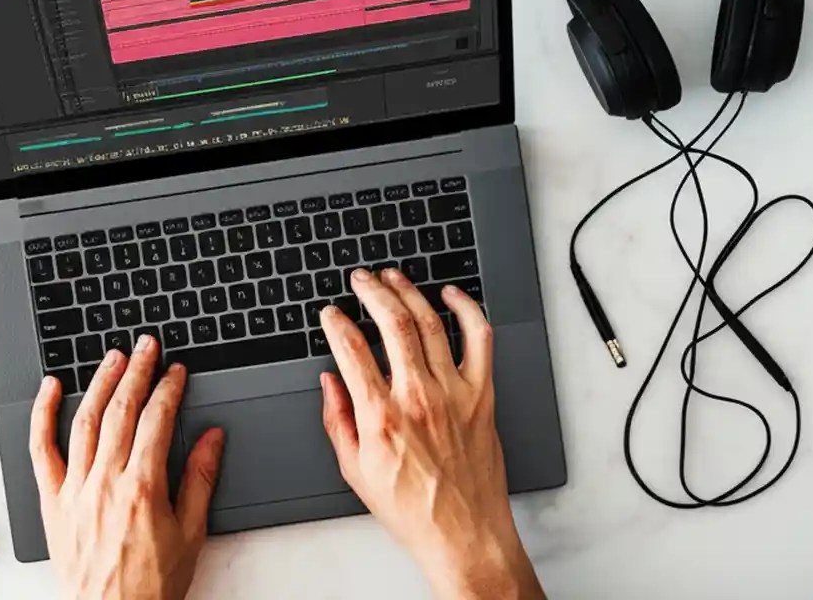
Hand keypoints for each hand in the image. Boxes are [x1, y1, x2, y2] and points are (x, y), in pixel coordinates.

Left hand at [29, 335, 224, 599]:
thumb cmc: (150, 585)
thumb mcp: (190, 533)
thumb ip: (200, 479)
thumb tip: (212, 438)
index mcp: (142, 488)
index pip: (157, 421)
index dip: (169, 390)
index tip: (177, 372)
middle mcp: (105, 483)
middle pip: (121, 411)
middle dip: (138, 373)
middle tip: (147, 347)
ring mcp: (74, 490)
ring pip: (84, 421)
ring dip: (100, 383)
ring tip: (113, 359)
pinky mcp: (52, 501)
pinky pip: (41, 449)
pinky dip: (43, 414)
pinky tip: (50, 388)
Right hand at [319, 268, 543, 599]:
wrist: (463, 534)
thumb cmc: (411, 509)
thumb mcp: (354, 470)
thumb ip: (336, 420)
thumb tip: (329, 381)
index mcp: (380, 417)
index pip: (351, 349)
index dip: (336, 323)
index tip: (330, 313)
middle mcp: (417, 397)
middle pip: (392, 322)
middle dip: (371, 291)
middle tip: (360, 280)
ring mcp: (454, 392)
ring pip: (430, 322)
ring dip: (408, 291)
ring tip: (394, 278)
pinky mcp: (482, 395)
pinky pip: (480, 338)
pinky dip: (467, 309)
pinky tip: (452, 296)